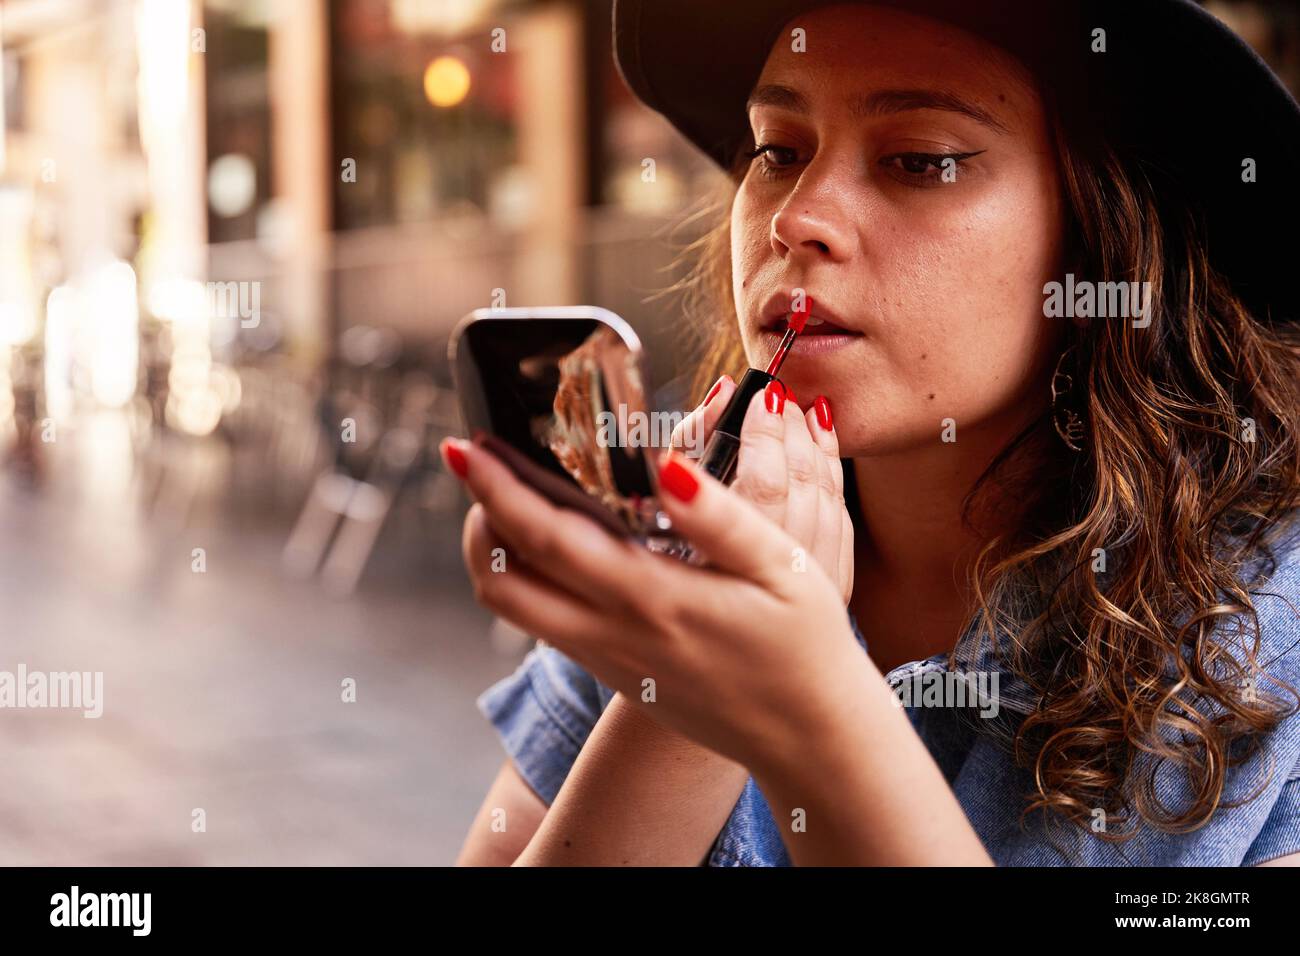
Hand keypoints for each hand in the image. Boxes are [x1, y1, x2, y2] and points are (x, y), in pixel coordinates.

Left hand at [443, 427, 863, 772]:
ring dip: (495, 553)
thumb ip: (720, 515)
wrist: (807, 738)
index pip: (545, 538)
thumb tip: (665, 466)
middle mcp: (614, 635)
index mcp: (651, 599)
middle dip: (476, 522)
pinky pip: (544, 624)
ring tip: (512, 499)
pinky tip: (560, 544)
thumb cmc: (804, 647)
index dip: (494, 489)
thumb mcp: (783, 568)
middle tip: (484, 470)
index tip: (465, 447)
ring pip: (514, 609)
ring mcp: (608, 660)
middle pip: (500, 583)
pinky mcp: (614, 673)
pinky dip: (528, 578)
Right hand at [671, 377, 853, 604]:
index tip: (759, 396)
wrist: (726, 635)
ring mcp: (816, 586)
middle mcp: (781, 580)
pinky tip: (823, 445)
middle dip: (790, 430)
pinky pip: (842, 519)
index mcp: (731, 564)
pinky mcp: (835, 587)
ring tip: (800, 411)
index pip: (762, 486)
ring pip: (827, 498)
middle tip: (778, 396)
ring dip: (814, 446)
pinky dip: (833, 476)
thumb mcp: (664, 509)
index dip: (764, 435)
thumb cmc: (675, 567)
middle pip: (800, 484)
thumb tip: (722, 394)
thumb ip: (691, 448)